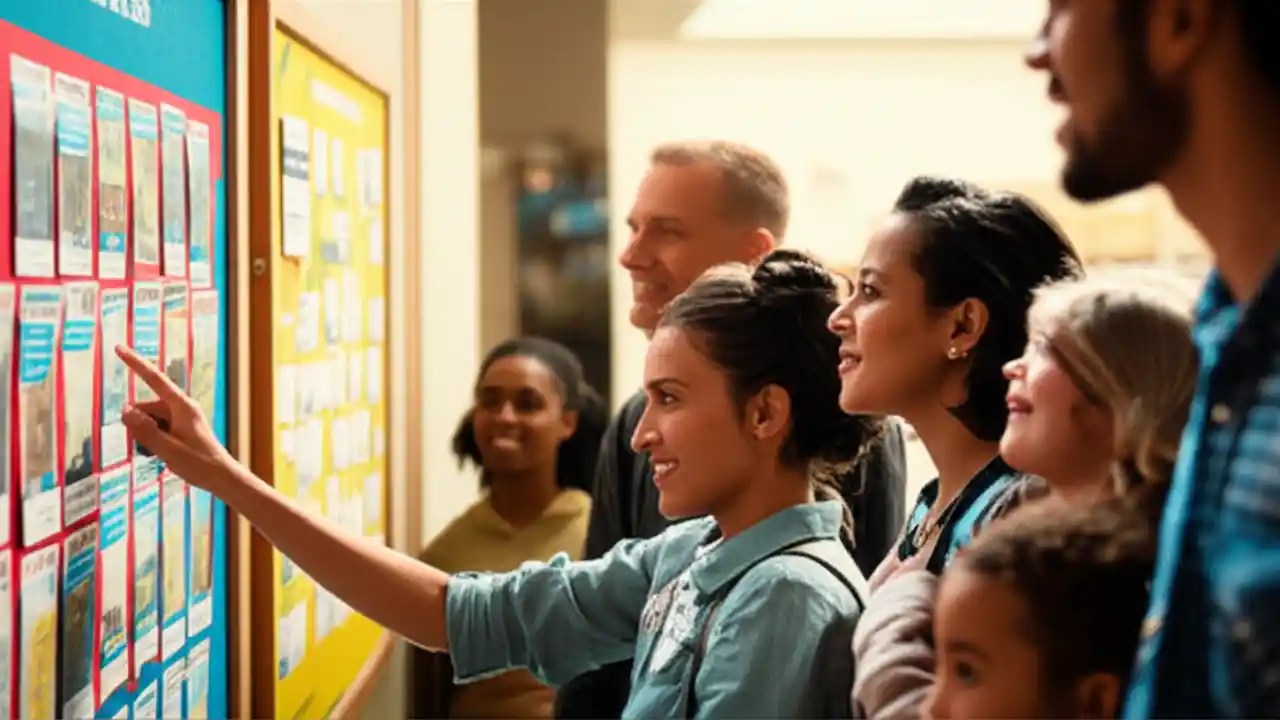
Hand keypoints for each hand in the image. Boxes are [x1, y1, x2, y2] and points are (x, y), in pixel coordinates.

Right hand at [116, 344, 237, 489]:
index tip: (118, 348)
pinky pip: (158, 427)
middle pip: (147, 407)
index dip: (135, 363)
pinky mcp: (182, 427)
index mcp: (181, 406)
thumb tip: (125, 410)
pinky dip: (153, 438)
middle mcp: (182, 407)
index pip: (154, 378)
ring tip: (159, 454)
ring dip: (146, 434)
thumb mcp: (168, 449)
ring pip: (150, 419)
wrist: (222, 477)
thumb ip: (146, 430)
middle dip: (139, 424)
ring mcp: (182, 417)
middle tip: (149, 448)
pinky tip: (161, 454)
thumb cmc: (199, 464)